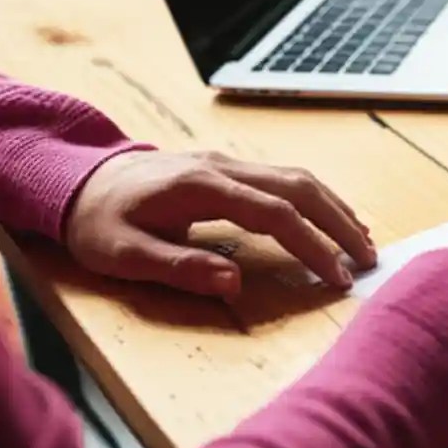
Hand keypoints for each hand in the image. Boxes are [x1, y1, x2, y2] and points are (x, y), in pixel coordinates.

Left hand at [67, 151, 376, 295]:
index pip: (276, 215)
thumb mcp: (124, 255)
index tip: (338, 278)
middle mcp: (224, 168)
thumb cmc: (99, 223)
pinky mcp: (231, 168)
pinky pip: (286, 178)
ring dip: (336, 208)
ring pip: (299, 178)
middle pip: (301, 188)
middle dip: (341, 224)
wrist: (77, 179)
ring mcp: (230, 163)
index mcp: (203, 188)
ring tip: (364, 243)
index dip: (313, 246)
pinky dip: (318, 199)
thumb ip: (179, 267)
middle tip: (370, 260)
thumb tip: (234, 283)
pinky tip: (334, 219)